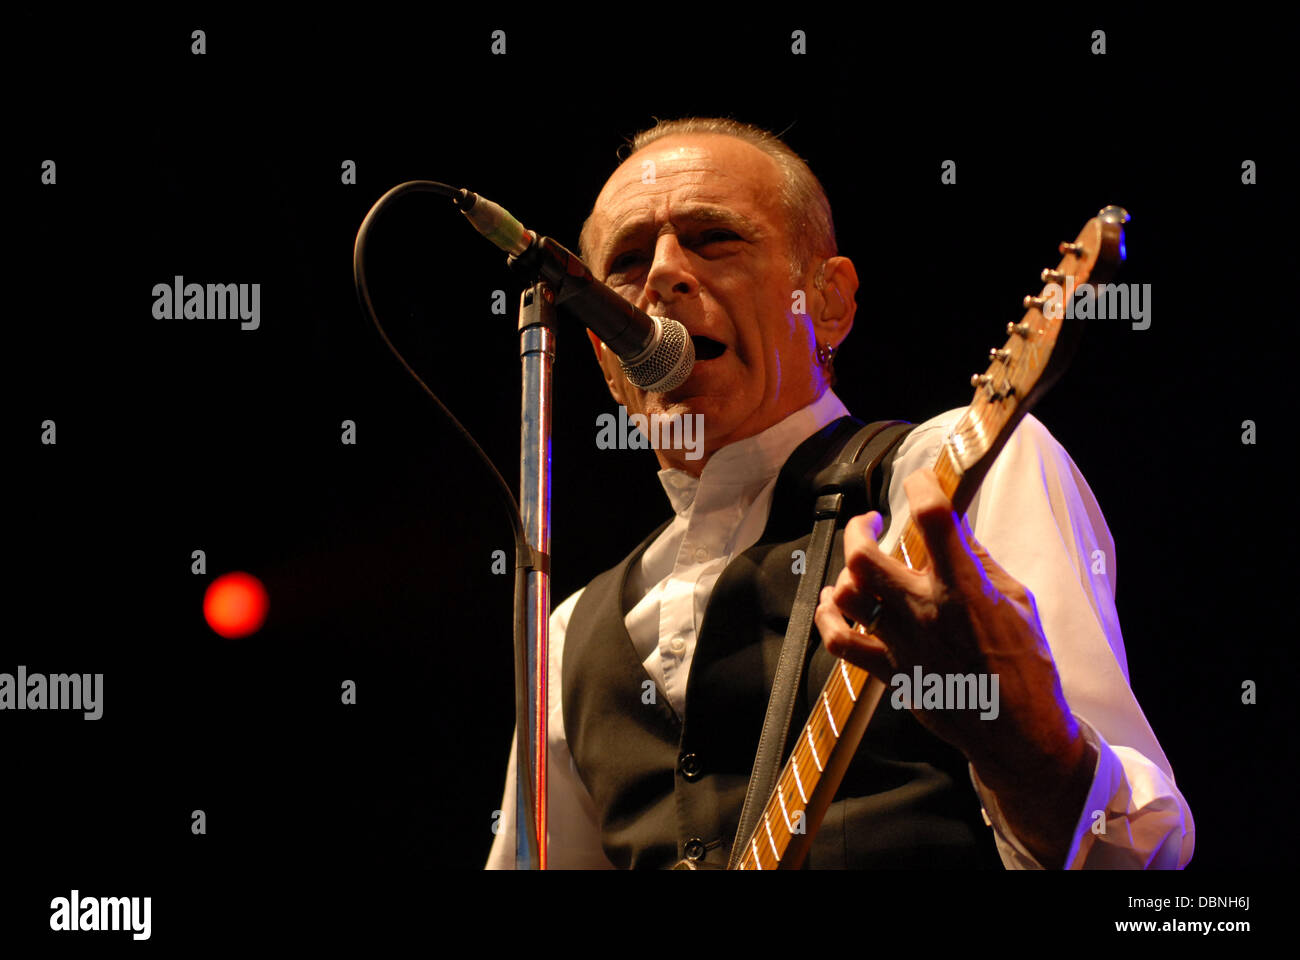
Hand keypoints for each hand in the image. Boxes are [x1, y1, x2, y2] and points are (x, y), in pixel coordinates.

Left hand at [813, 467, 1087, 804]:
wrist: (1018, 729)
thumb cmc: (1027, 663)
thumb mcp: (1018, 600)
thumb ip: (980, 560)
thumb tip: (954, 523)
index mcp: (964, 588)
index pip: (932, 520)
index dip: (922, 488)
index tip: (920, 482)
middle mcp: (924, 611)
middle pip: (863, 556)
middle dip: (859, 529)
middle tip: (871, 523)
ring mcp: (900, 642)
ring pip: (846, 594)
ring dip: (845, 572)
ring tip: (858, 565)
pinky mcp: (889, 670)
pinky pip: (839, 640)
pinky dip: (827, 616)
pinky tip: (832, 601)